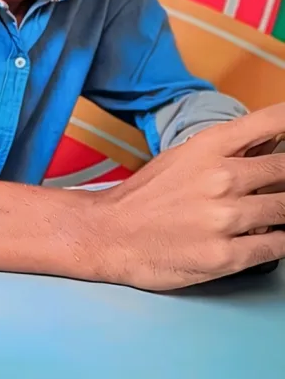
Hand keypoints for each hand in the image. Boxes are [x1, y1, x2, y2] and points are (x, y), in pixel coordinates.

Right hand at [98, 104, 284, 289]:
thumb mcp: (185, 156)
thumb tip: (276, 144)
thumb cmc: (148, 195)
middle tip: (277, 183)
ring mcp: (226, 218)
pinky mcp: (228, 256)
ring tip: (269, 210)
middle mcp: (222, 177)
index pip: (271, 123)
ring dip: (283, 210)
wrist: (111, 233)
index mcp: (210, 146)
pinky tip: (271, 234)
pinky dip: (281, 239)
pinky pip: (278, 245)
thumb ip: (231, 150)